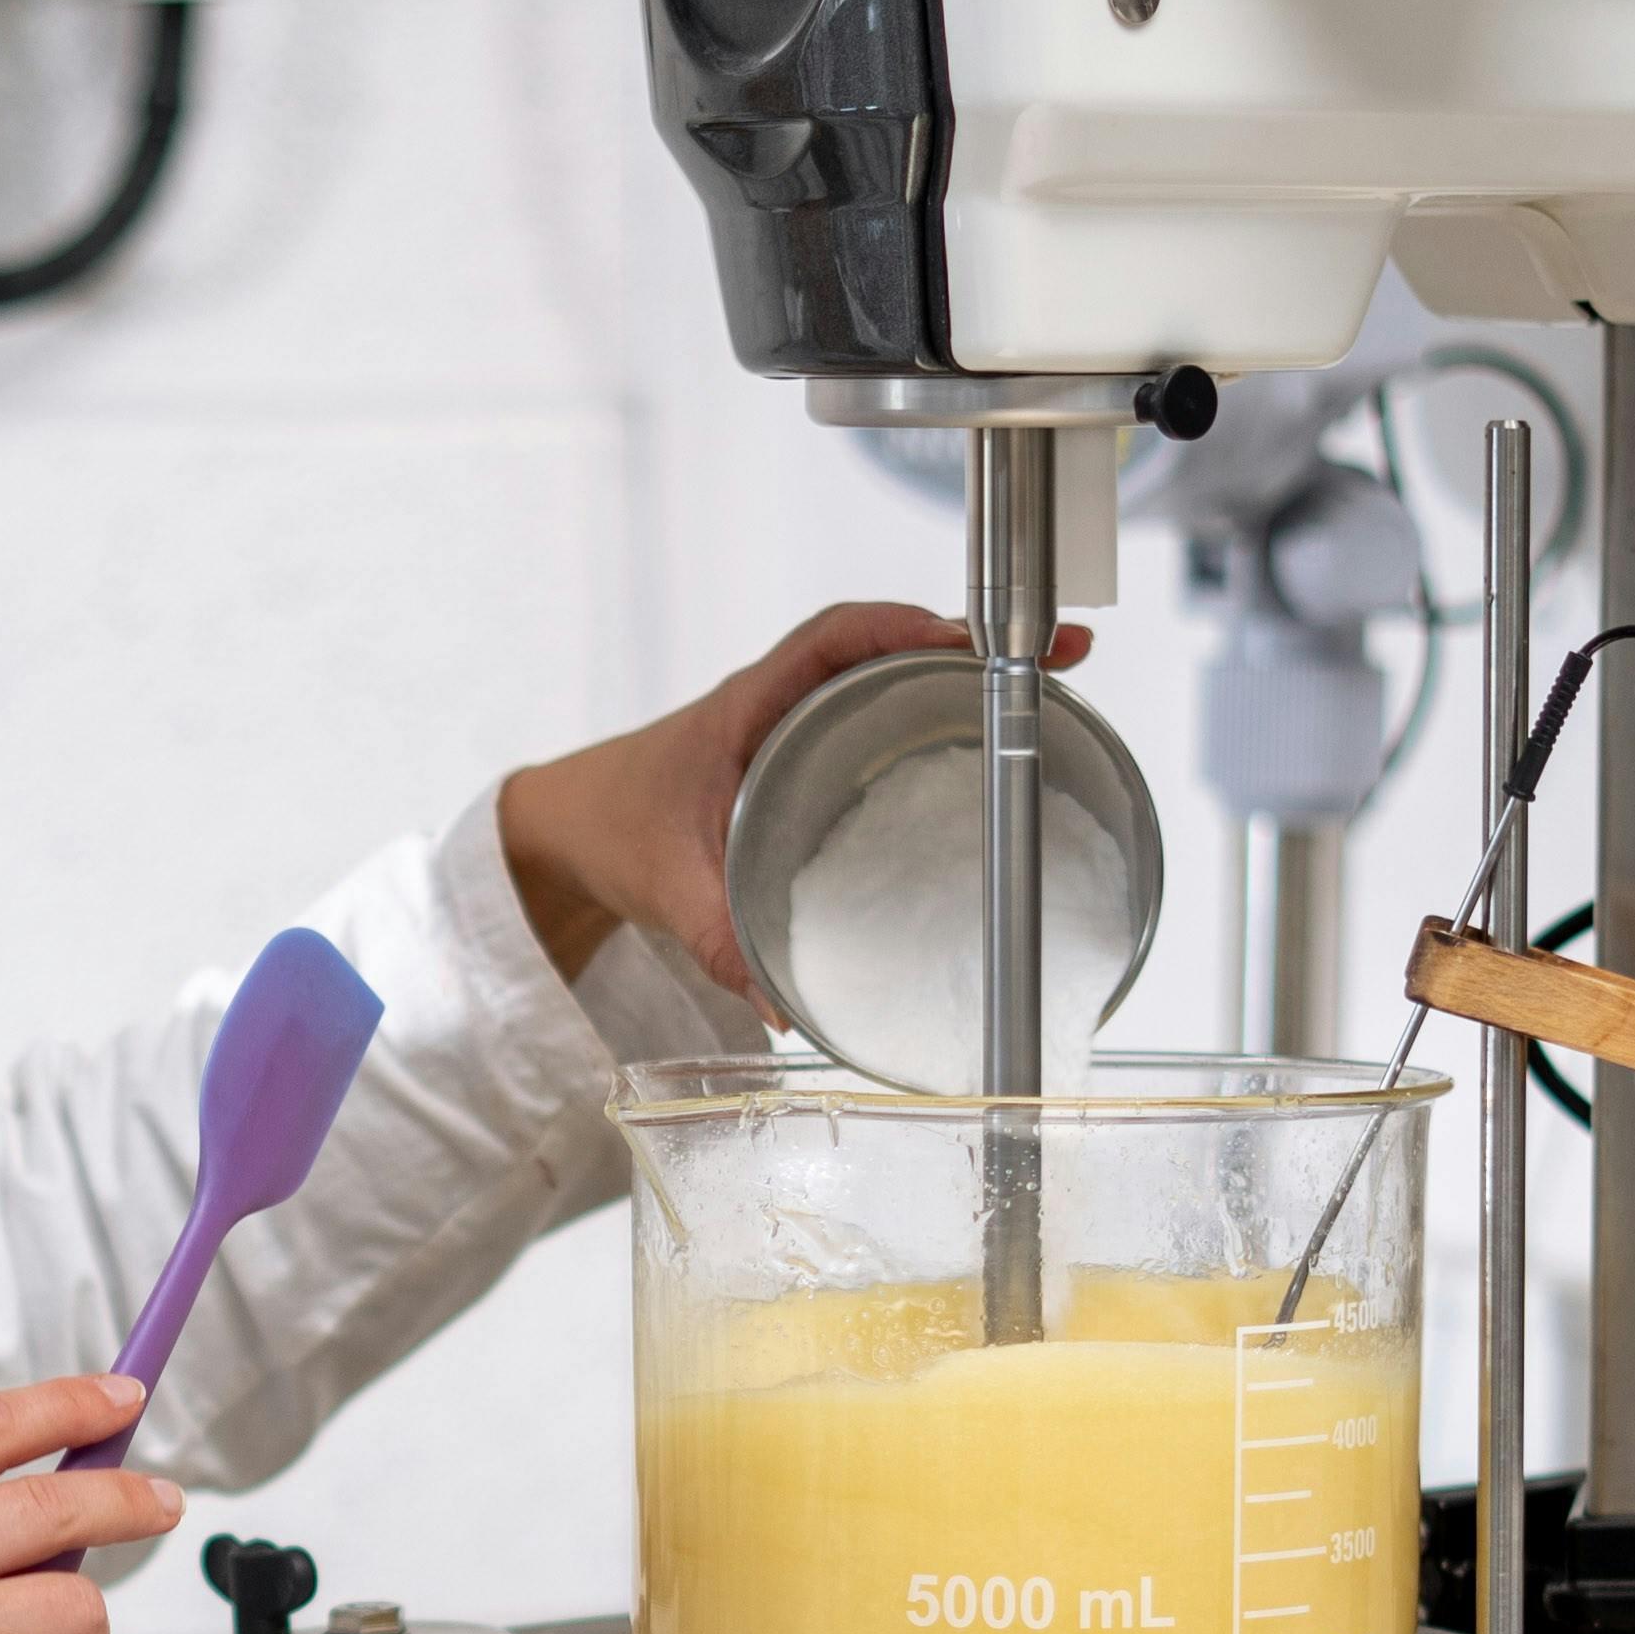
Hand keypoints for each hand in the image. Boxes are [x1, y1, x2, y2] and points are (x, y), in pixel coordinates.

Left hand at [497, 597, 1094, 1003]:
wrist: (575, 822)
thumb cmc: (614, 828)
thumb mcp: (665, 887)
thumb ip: (720, 944)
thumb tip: (784, 1004)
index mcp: (746, 705)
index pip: (833, 639)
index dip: (903, 629)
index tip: (969, 639)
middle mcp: (781, 698)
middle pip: (890, 646)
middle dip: (975, 642)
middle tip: (1059, 654)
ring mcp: (800, 721)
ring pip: (893, 678)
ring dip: (968, 674)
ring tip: (1053, 683)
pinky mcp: (811, 752)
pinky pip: (882, 715)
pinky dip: (938, 714)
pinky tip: (992, 738)